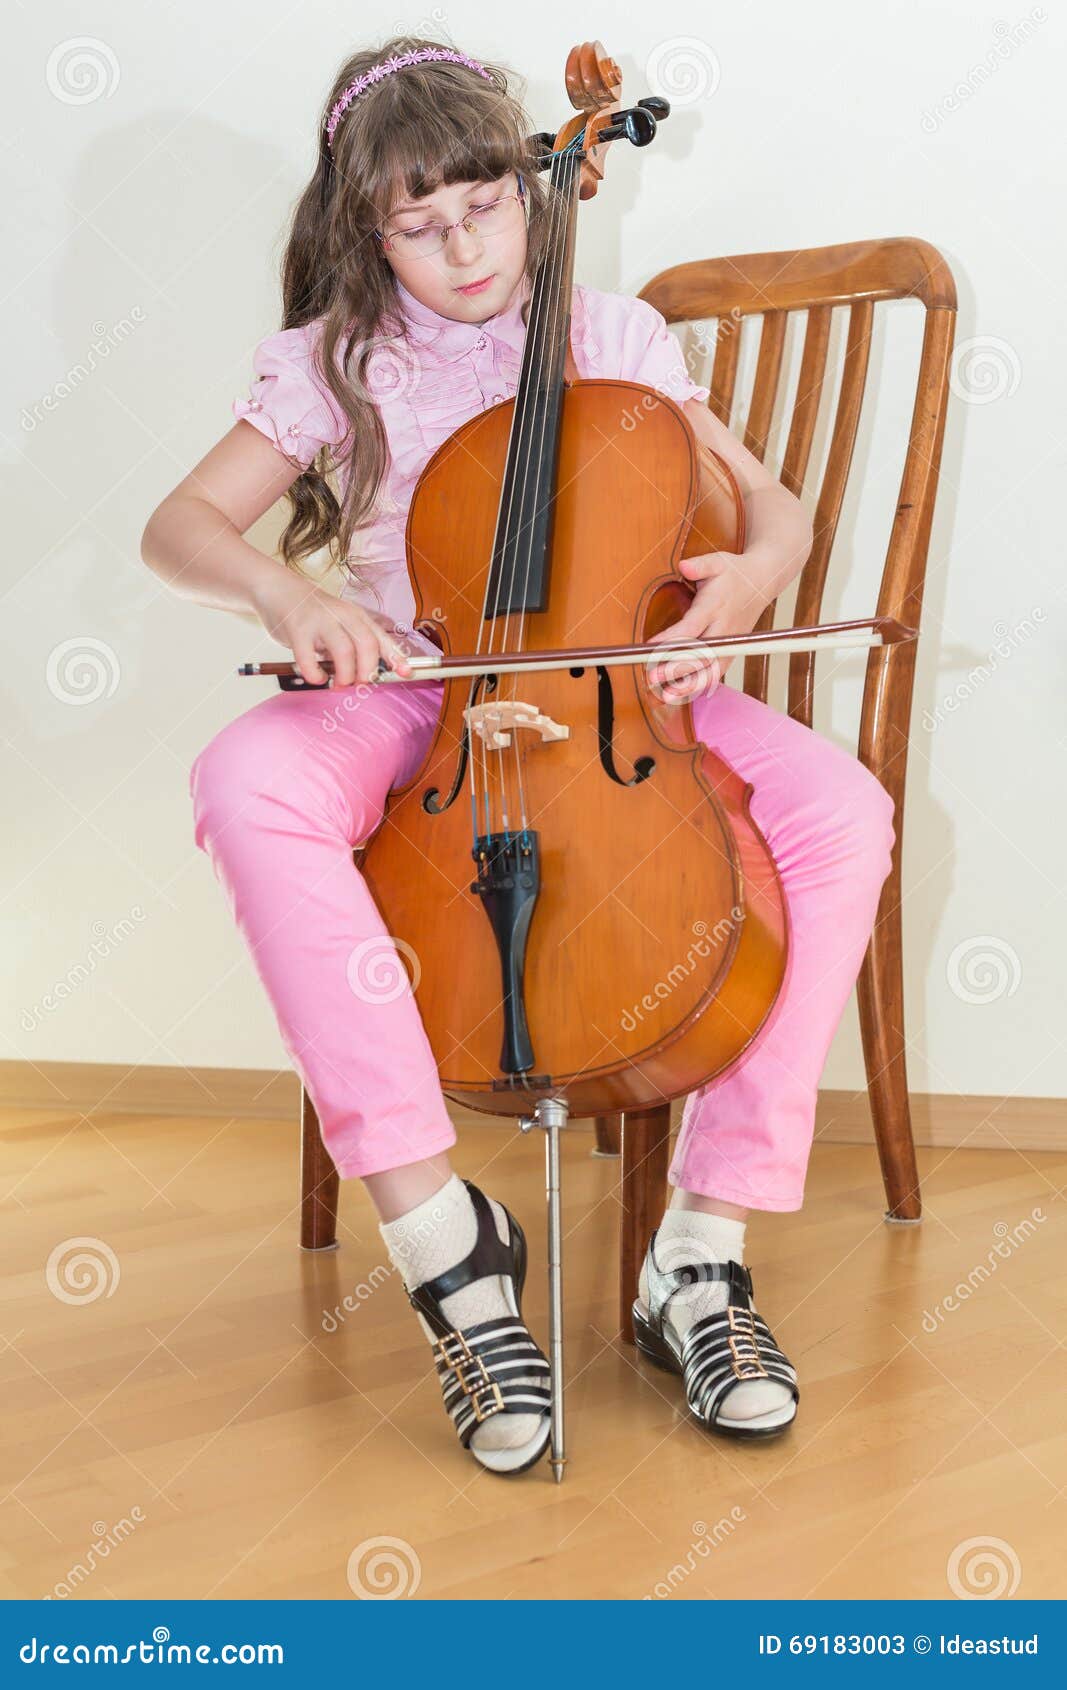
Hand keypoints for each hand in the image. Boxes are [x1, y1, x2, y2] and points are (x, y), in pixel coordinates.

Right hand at [252, 570, 415, 687]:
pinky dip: (315, 675)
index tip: (406, 674)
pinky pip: (308, 659)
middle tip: (360, 685)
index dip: (396, 657)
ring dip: (346, 675)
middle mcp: (342, 616)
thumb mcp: (341, 624)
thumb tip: (372, 675)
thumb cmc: (314, 614)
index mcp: (356, 616)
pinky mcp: (298, 630)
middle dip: (368, 671)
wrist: (280, 590)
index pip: (381, 638)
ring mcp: (320, 621)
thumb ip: (355, 645)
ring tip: (339, 684)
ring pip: (344, 651)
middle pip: (367, 645)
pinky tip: (317, 678)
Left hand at [646, 550, 768, 704]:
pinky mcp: (730, 652)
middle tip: (651, 677)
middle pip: (701, 655)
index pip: (692, 626)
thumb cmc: (734, 572)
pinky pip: (714, 674)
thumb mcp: (717, 561)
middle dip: (675, 669)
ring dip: (688, 686)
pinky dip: (698, 686)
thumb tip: (683, 566)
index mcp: (715, 607)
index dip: (672, 638)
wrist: (763, 581)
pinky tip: (679, 695)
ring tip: (665, 696)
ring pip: (710, 671)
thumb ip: (699, 564)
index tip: (650, 646)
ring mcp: (729, 644)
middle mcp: (723, 629)